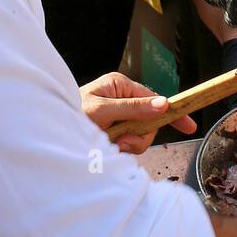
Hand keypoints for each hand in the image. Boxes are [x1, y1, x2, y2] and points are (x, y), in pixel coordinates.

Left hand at [79, 71, 195, 153]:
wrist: (47, 135)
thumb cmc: (68, 115)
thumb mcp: (101, 111)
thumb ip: (132, 108)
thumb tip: (162, 104)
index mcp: (119, 86)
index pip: (154, 98)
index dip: (172, 112)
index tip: (189, 126)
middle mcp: (121, 99)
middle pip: (150, 120)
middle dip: (140, 134)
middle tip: (122, 141)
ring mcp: (118, 117)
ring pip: (141, 135)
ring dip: (129, 144)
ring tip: (111, 144)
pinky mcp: (114, 132)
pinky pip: (130, 144)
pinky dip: (122, 150)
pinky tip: (109, 148)